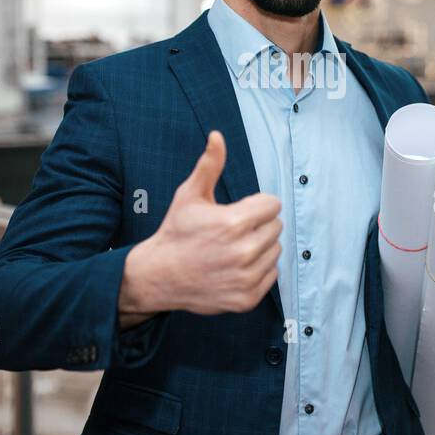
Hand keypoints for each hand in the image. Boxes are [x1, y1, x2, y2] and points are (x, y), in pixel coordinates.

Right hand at [121, 130, 282, 316]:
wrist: (159, 276)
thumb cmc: (176, 232)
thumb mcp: (190, 195)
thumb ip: (210, 165)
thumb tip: (217, 136)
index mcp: (234, 222)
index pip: (273, 205)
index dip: (256, 205)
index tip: (238, 211)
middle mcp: (244, 252)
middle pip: (276, 227)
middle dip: (258, 225)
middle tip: (233, 231)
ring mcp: (246, 278)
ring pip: (276, 251)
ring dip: (261, 248)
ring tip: (233, 249)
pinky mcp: (247, 299)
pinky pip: (272, 275)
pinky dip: (258, 270)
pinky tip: (235, 267)